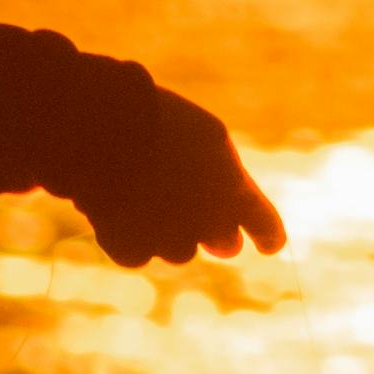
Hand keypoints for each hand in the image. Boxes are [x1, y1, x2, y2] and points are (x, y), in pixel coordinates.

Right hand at [78, 86, 283, 267]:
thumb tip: (229, 204)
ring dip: (169, 231)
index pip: (267, 229)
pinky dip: (130, 235)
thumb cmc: (160, 121)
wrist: (104, 130)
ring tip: (143, 192)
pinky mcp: (132, 251)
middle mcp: (210, 226)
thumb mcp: (208, 137)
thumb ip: (227, 175)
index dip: (269, 237)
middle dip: (215, 231)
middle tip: (193, 208)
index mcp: (235, 194)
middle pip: (225, 244)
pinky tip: (117, 205)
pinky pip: (138, 252)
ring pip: (179, 250)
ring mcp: (170, 243)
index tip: (268, 245)